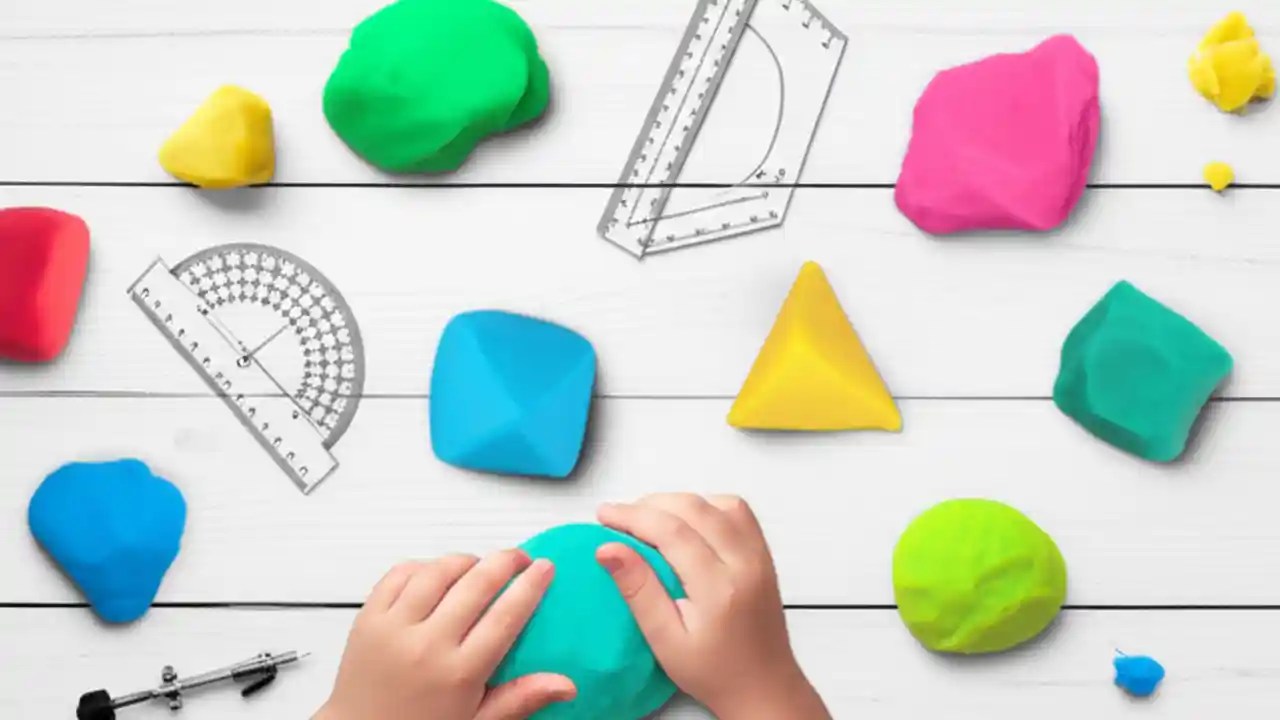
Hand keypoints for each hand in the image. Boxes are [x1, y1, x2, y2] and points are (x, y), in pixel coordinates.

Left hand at [315, 552, 575, 719]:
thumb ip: (519, 699)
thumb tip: (565, 685)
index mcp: (458, 674)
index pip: (505, 616)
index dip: (530, 586)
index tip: (544, 569)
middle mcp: (426, 645)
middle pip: (475, 583)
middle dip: (505, 562)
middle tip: (519, 558)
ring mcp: (394, 628)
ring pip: (437, 571)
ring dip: (464, 560)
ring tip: (479, 563)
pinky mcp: (368, 618)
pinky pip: (398, 574)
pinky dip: (422, 565)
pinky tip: (436, 571)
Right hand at [596, 495, 829, 719]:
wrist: (763, 686)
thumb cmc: (713, 671)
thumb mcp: (665, 640)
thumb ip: (638, 591)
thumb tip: (608, 549)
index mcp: (718, 588)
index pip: (672, 531)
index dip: (633, 515)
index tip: (605, 515)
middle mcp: (745, 563)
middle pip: (694, 508)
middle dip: (651, 504)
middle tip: (621, 517)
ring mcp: (760, 555)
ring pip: (718, 502)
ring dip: (680, 501)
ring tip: (650, 518)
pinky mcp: (764, 554)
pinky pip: (737, 511)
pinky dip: (707, 505)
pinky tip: (687, 522)